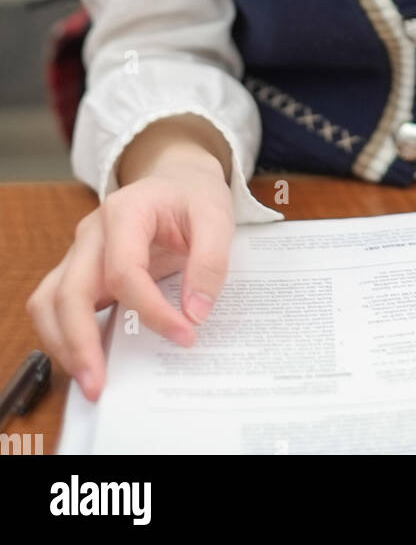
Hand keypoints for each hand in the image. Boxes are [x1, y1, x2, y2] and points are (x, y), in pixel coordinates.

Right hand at [25, 152, 234, 401]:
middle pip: (70, 292)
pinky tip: (88, 360)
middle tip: (99, 385)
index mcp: (125, 211)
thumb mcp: (216, 218)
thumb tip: (195, 313)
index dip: (151, 310)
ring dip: (62, 345)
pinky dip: (63, 336)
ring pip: (49, 302)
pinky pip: (55, 307)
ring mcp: (80, 252)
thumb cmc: (193, 197)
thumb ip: (210, 262)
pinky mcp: (79, 271)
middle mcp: (92, 233)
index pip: (125, 271)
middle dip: (81, 342)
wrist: (178, 180)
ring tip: (89, 381)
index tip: (185, 335)